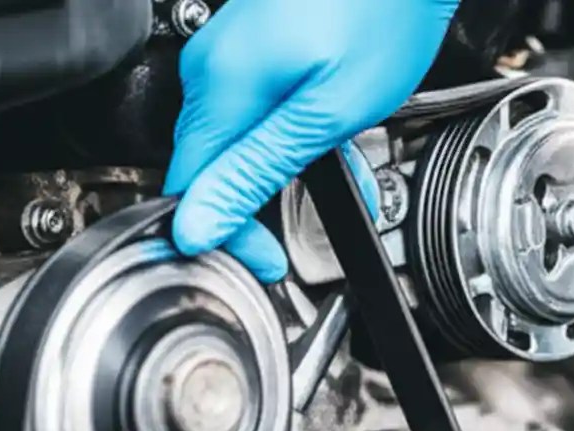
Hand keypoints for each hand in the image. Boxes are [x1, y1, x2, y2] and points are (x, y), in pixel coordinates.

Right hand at [165, 0, 460, 281]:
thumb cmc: (382, 13)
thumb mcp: (328, 112)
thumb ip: (259, 169)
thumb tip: (200, 223)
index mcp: (221, 86)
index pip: (191, 187)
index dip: (225, 235)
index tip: (265, 262)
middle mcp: (213, 64)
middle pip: (210, 163)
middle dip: (256, 209)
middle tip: (299, 237)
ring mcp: (231, 50)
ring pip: (238, 137)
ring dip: (282, 172)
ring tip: (342, 181)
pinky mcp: (255, 43)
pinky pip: (256, 105)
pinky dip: (291, 134)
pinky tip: (332, 139)